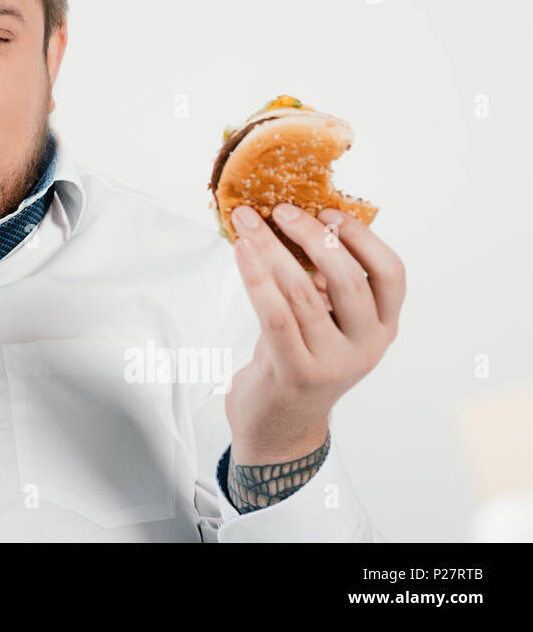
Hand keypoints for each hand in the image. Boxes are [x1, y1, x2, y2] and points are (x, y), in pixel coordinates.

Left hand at [223, 202, 405, 464]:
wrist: (279, 424)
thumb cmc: (298, 358)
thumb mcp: (324, 321)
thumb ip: (324, 284)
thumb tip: (300, 222)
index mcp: (382, 328)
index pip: (391, 275)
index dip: (363, 238)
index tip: (329, 211)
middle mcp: (366, 346)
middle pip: (349, 278)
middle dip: (312, 235)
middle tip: (282, 208)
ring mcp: (333, 362)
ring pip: (304, 292)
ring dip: (271, 248)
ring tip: (247, 222)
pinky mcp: (296, 372)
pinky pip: (276, 315)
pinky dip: (257, 277)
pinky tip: (241, 251)